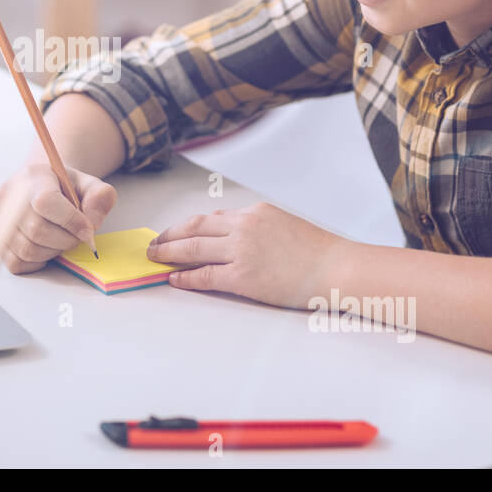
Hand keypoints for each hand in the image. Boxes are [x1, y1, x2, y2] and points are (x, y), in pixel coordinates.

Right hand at [0, 162, 116, 274]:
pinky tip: (46, 247)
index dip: (70, 221)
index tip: (87, 230)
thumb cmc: (65, 188)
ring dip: (52, 252)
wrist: (42, 186)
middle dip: (65, 240)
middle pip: (36, 230)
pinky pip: (16, 262)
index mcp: (33, 177)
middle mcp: (9, 197)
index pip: (45, 202)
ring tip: (61, 240)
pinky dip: (37, 261)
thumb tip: (92, 223)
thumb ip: (100, 197)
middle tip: (76, 236)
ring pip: (26, 249)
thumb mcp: (89, 184)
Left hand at [146, 202, 347, 308]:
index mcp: (254, 212)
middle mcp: (244, 226)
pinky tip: (174, 278)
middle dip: (169, 235)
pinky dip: (185, 277)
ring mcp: (242, 251)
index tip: (176, 233)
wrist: (337, 268)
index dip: (189, 227)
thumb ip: (254, 226)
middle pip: (194, 227)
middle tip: (154, 243)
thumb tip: (227, 230)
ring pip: (192, 248)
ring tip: (154, 258)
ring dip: (168, 253)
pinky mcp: (242, 276)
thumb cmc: (316, 251)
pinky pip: (204, 275)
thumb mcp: (282, 224)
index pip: (212, 216)